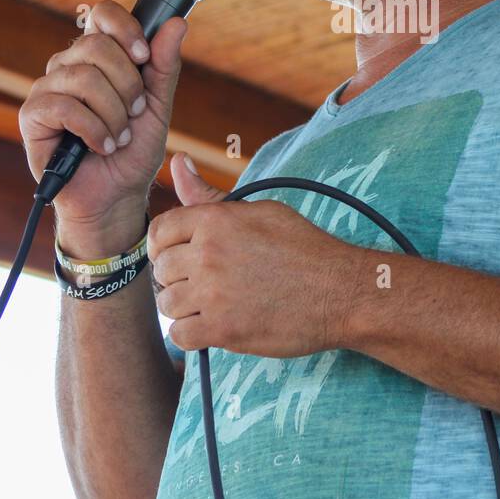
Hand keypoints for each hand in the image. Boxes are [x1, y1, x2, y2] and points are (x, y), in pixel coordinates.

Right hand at [19, 2, 186, 228]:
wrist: (117, 193)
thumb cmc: (134, 149)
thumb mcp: (158, 105)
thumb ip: (164, 64)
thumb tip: (176, 23)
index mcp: (98, 56)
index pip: (103, 14)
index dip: (126, 29)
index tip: (144, 58)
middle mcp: (69, 64)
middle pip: (98, 46)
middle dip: (127, 86)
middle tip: (134, 115)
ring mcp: (48, 87)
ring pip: (85, 78)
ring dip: (113, 114)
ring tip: (119, 136)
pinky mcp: (33, 115)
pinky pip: (65, 107)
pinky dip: (94, 130)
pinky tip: (102, 145)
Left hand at [149, 154, 361, 355]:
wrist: (339, 292)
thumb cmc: (303, 248)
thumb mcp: (259, 211)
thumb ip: (210, 195)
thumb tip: (178, 163)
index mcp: (215, 221)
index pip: (159, 232)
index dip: (164, 247)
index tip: (178, 256)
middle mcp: (208, 254)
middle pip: (162, 271)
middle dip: (178, 278)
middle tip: (205, 283)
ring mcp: (213, 294)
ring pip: (168, 304)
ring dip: (186, 307)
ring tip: (212, 304)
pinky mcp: (223, 329)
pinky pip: (180, 335)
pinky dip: (193, 334)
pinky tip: (215, 324)